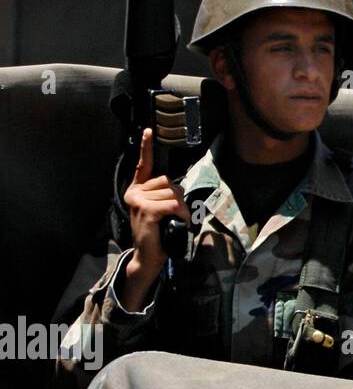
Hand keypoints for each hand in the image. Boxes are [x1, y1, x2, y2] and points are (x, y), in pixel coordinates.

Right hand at [121, 127, 186, 308]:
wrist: (149, 257)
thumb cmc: (158, 234)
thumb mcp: (159, 210)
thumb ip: (163, 196)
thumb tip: (176, 188)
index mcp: (137, 190)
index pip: (144, 165)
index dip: (146, 148)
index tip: (148, 131)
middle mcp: (134, 193)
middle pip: (169, 181)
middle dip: (179, 197)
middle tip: (175, 215)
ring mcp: (138, 201)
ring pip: (173, 192)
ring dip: (182, 207)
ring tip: (175, 221)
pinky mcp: (147, 209)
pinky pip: (174, 204)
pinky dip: (182, 213)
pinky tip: (178, 222)